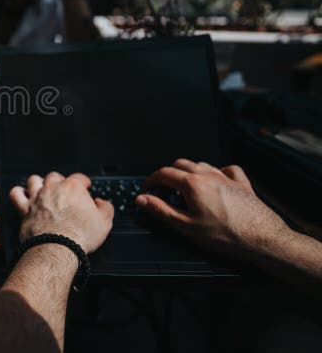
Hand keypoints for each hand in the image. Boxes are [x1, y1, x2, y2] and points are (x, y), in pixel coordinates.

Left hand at [10, 172, 113, 252]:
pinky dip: (19, 193)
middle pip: (55, 176)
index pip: (79, 177)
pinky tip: (22, 195)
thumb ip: (106, 208)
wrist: (57, 249)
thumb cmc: (79, 236)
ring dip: (39, 183)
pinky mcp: (24, 209)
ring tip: (43, 189)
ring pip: (34, 180)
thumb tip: (102, 203)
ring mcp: (37, 197)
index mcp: (73, 188)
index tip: (85, 186)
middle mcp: (53, 188)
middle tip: (64, 190)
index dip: (83, 182)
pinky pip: (16, 194)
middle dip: (60, 181)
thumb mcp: (104, 222)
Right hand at [136, 159, 288, 256]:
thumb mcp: (185, 226)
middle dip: (168, 175)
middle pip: (181, 164)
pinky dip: (217, 171)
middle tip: (163, 192)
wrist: (262, 239)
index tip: (146, 188)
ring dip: (188, 173)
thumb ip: (160, 210)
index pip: (164, 173)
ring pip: (201, 164)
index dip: (151, 180)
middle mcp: (209, 175)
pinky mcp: (242, 184)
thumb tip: (142, 200)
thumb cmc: (227, 235)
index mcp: (192, 184)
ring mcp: (226, 177)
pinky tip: (215, 180)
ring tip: (184, 189)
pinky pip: (227, 169)